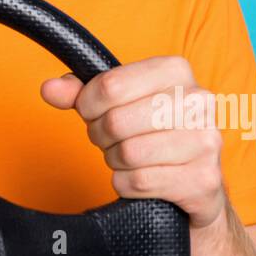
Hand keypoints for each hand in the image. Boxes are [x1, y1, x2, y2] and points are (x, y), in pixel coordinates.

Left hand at [40, 54, 226, 229]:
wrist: (196, 182)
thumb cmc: (153, 132)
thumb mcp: (119, 103)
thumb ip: (81, 92)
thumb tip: (49, 89)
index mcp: (176, 70)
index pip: (110, 86)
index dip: (88, 104)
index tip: (91, 112)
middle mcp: (199, 101)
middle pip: (116, 121)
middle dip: (101, 135)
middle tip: (109, 139)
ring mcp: (206, 141)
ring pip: (129, 153)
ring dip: (115, 160)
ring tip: (126, 157)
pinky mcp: (204, 180)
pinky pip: (140, 182)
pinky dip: (127, 184)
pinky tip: (139, 178)